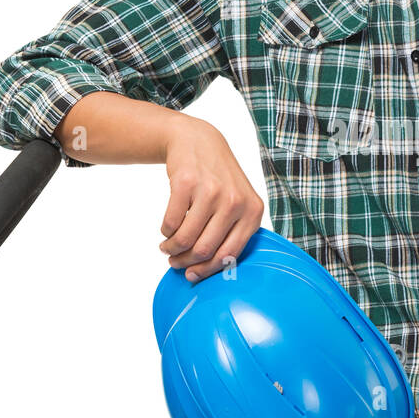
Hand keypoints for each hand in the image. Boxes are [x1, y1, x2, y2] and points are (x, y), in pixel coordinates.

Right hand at [158, 116, 263, 282]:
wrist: (198, 141)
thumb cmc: (218, 180)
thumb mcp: (238, 203)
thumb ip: (232, 233)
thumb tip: (208, 270)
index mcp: (253, 212)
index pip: (229, 254)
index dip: (207, 270)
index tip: (192, 275)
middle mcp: (235, 202)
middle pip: (204, 249)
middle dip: (185, 262)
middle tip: (175, 263)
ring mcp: (211, 191)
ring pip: (186, 238)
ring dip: (171, 249)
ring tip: (166, 248)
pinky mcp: (187, 183)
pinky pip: (171, 222)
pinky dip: (165, 231)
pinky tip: (166, 229)